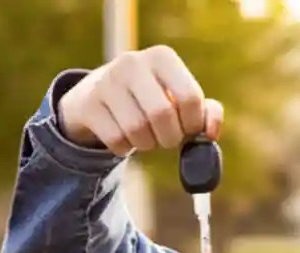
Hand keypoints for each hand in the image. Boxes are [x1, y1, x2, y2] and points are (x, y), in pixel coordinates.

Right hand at [57, 45, 223, 155]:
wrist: (98, 95)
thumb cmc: (152, 99)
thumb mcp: (181, 98)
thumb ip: (207, 113)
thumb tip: (211, 133)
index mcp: (163, 57)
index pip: (190, 97)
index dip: (193, 123)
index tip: (188, 129)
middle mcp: (133, 62)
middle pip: (162, 115)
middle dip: (170, 137)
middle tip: (167, 139)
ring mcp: (106, 81)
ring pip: (137, 130)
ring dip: (147, 144)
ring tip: (145, 136)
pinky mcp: (88, 103)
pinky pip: (116, 140)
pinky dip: (125, 149)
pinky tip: (124, 138)